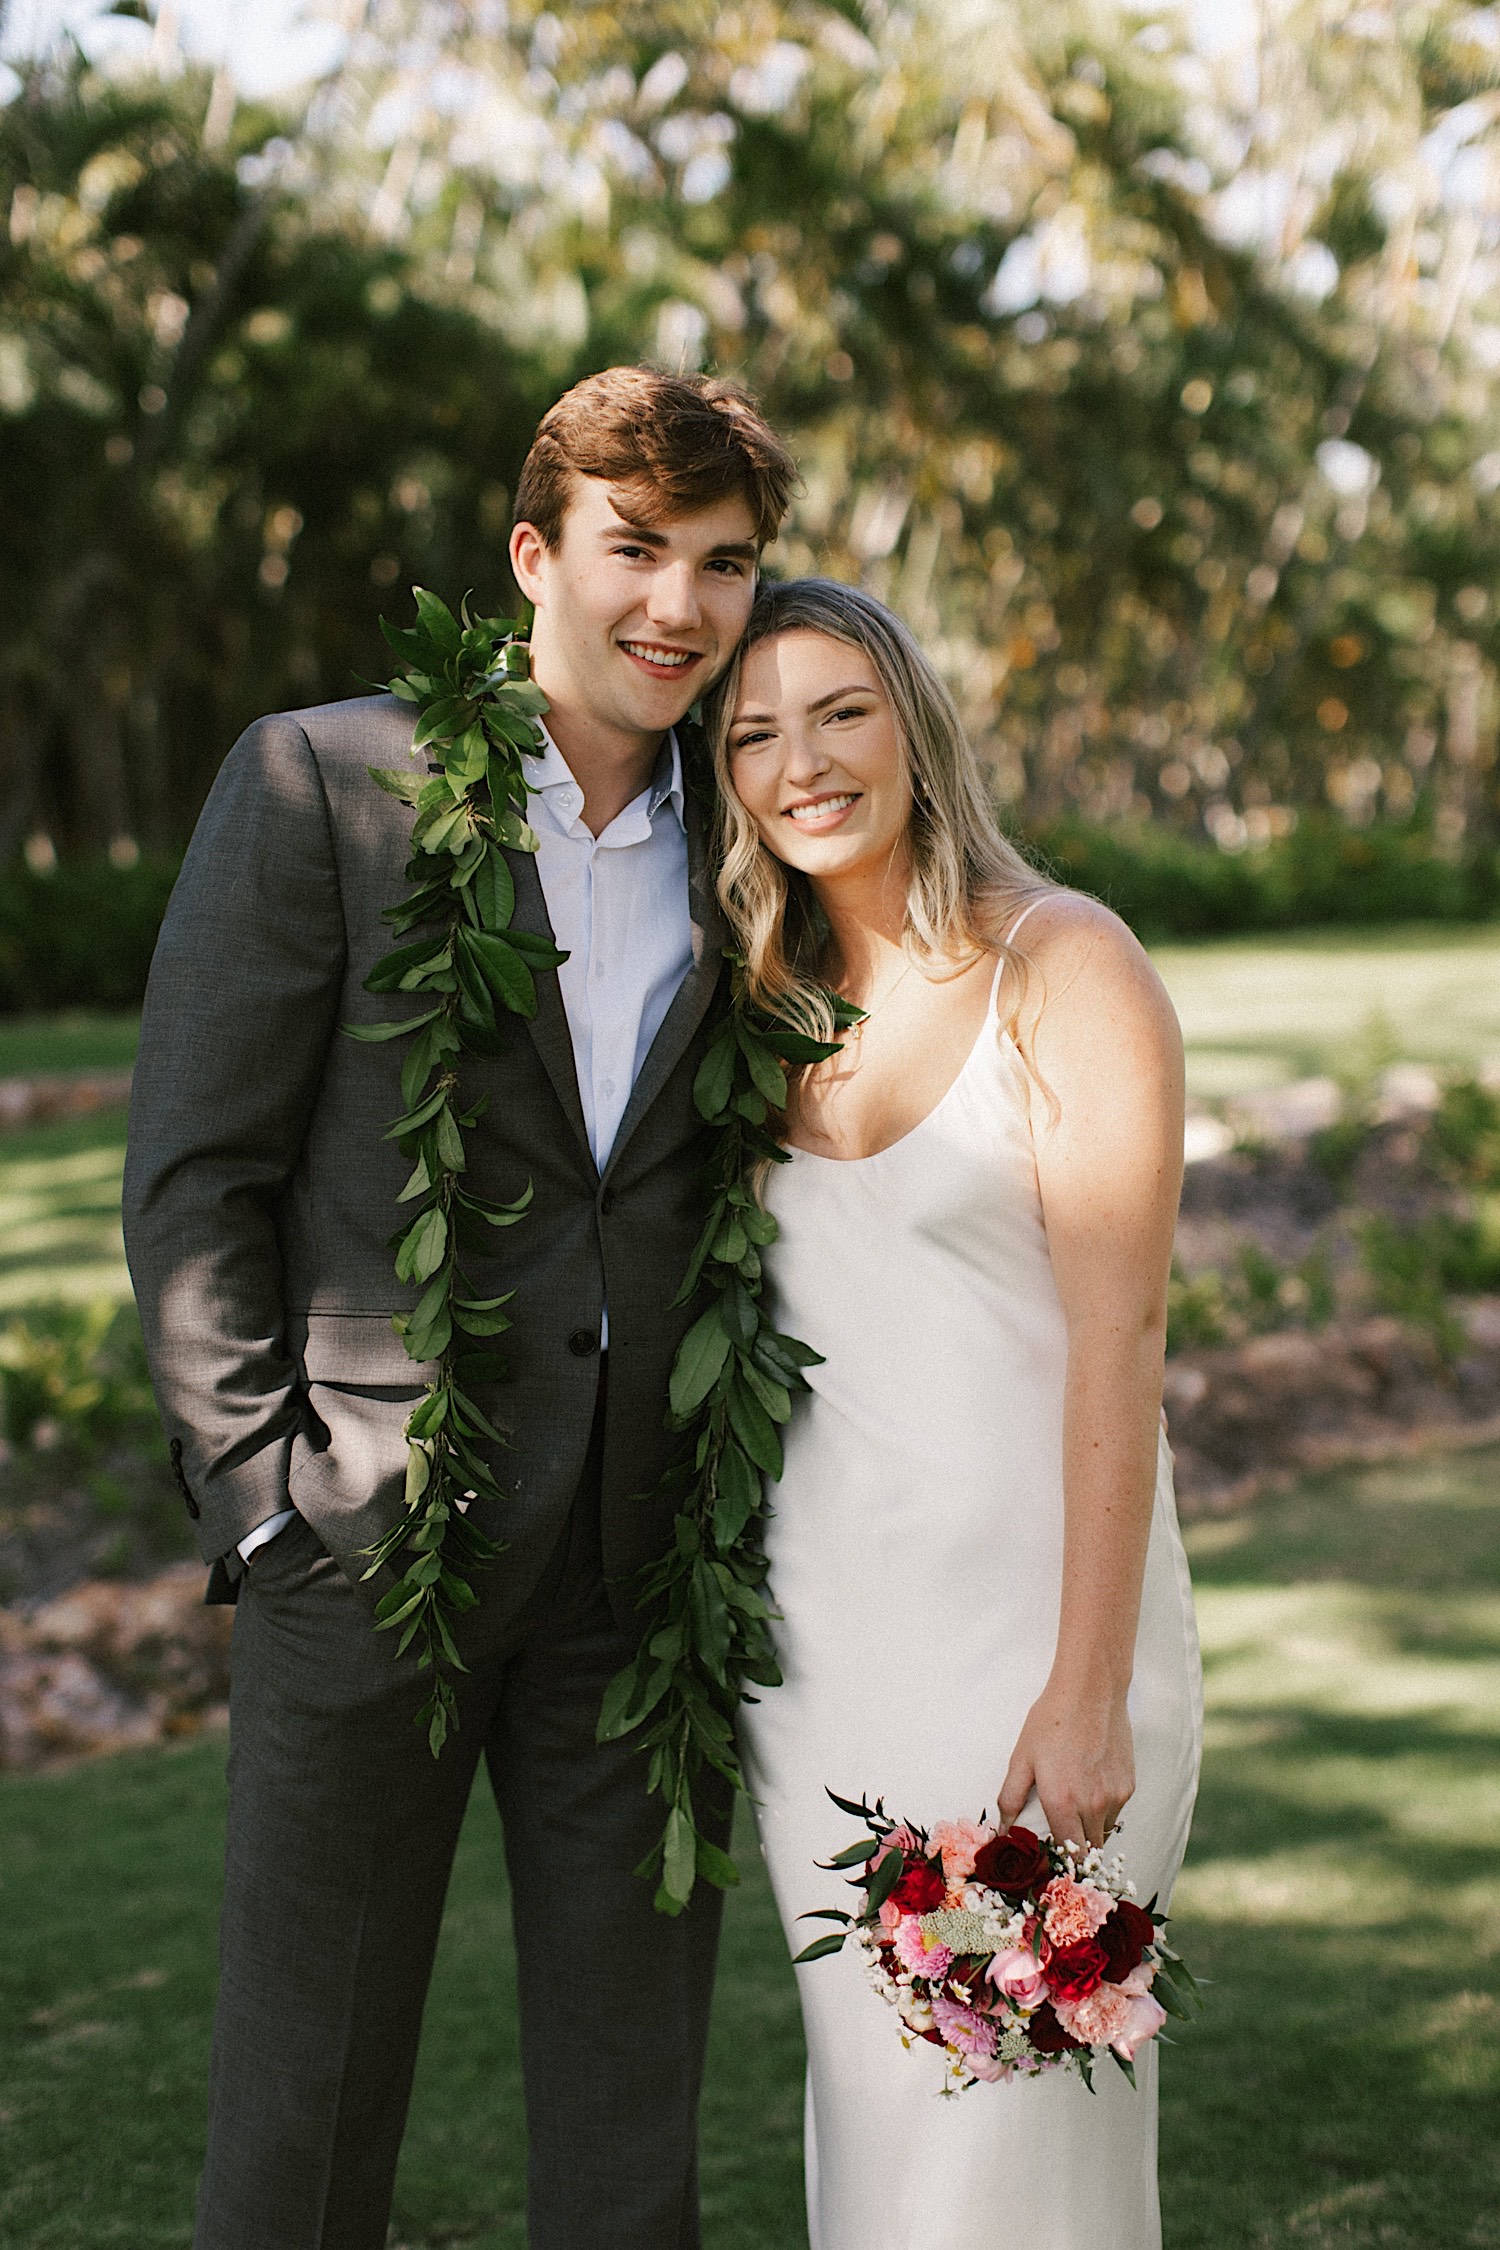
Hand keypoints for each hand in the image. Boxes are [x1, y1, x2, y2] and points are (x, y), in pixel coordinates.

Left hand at [997, 1676, 1135, 1852]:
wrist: (1090, 1692)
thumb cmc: (1052, 1721)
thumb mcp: (1022, 1758)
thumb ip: (1010, 1798)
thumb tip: (1003, 1828)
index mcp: (1062, 1802)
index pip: (1069, 1855)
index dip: (1062, 1862)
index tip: (1053, 1858)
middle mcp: (1092, 1805)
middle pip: (1089, 1849)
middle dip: (1076, 1849)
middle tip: (1062, 1834)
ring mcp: (1114, 1796)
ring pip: (1104, 1831)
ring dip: (1090, 1828)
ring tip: (1076, 1803)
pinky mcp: (1129, 1785)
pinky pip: (1116, 1811)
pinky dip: (1104, 1808)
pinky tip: (1091, 1785)